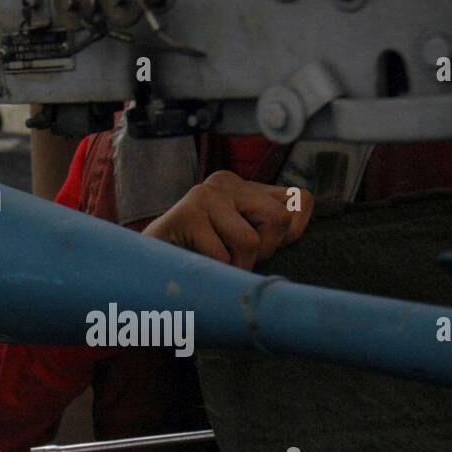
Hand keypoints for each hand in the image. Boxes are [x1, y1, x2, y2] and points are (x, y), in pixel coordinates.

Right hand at [142, 170, 312, 269]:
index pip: (300, 199)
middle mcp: (227, 181)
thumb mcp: (245, 237)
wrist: (152, 265)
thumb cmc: (204, 255)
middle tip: (238, 258)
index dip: (293, 232)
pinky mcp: (186, 213)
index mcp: (245, 185)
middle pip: (279, 218)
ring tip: (217, 261)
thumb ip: (272, 227)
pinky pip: (222, 255)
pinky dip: (215, 270)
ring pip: (250, 240)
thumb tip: (300, 220)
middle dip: (264, 250)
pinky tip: (199, 261)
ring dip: (237, 265)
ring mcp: (205, 194)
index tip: (265, 245)